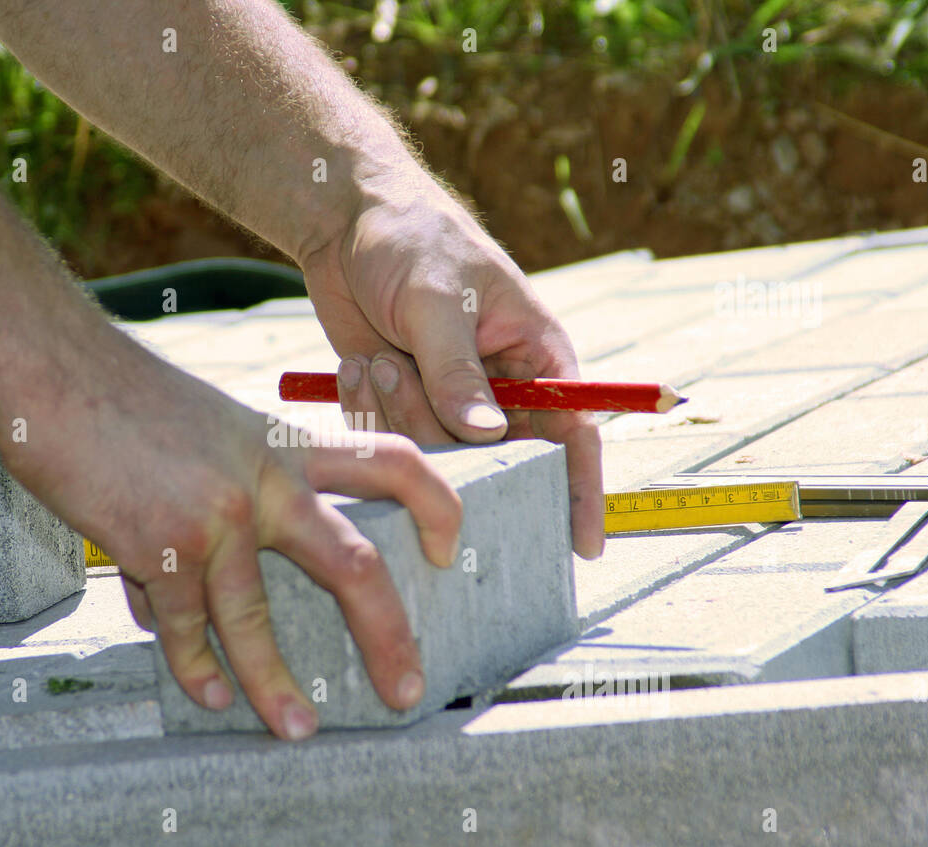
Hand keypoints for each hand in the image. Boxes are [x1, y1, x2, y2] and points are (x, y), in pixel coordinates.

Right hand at [0, 332, 461, 740]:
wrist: (55, 367)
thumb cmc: (128, 398)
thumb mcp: (216, 423)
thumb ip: (241, 489)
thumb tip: (222, 576)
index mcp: (287, 445)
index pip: (393, 462)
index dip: (438, 504)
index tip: (451, 549)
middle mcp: (265, 481)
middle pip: (355, 563)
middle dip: (389, 634)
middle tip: (408, 689)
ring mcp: (214, 515)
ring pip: (258, 620)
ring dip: (278, 686)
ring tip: (298, 730)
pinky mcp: (157, 544)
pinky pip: (184, 627)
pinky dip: (193, 667)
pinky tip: (206, 694)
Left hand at [299, 170, 604, 559]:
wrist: (345, 220)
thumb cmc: (410, 237)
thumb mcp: (436, 300)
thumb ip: (458, 371)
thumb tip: (487, 435)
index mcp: (537, 355)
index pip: (575, 434)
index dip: (582, 491)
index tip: (582, 546)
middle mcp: (500, 387)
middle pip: (496, 457)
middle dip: (448, 441)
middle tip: (405, 374)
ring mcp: (448, 400)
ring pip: (436, 453)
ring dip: (399, 412)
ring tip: (379, 353)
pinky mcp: (403, 404)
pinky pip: (394, 438)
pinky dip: (371, 410)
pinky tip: (360, 363)